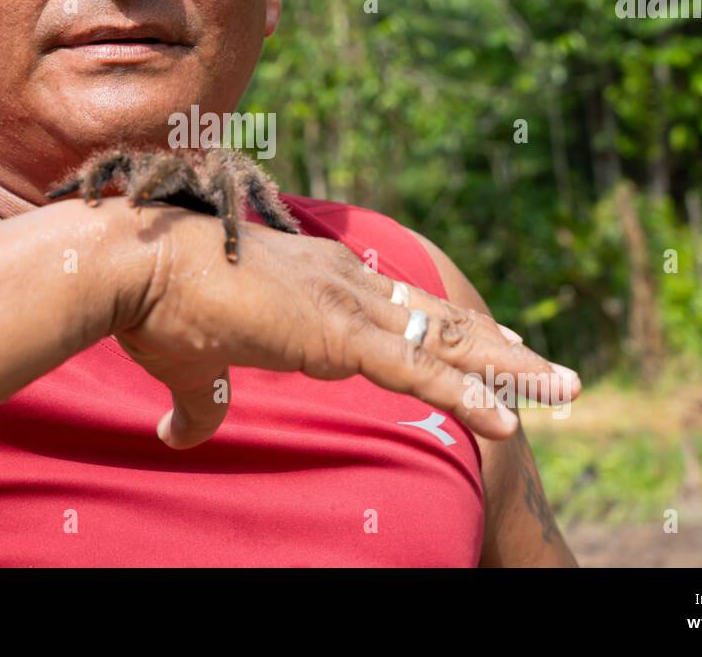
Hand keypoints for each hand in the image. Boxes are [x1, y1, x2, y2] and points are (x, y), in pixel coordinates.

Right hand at [112, 202, 580, 448]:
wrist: (135, 268)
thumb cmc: (155, 307)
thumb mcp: (190, 364)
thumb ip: (201, 402)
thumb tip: (180, 434)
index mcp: (318, 281)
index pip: (403, 307)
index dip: (451, 332)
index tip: (495, 344)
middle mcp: (344, 282)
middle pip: (442, 320)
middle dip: (502, 349)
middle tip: (555, 373)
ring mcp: (346, 304)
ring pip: (447, 341)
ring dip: (510, 370)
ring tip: (566, 390)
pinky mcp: (337, 333)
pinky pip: (417, 370)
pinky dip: (466, 395)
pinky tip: (506, 421)